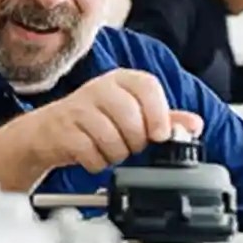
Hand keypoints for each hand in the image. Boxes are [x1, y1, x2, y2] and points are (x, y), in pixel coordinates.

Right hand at [38, 69, 203, 172]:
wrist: (48, 132)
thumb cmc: (93, 121)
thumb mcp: (132, 115)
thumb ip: (164, 119)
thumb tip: (194, 124)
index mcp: (121, 80)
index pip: (146, 87)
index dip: (158, 113)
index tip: (159, 134)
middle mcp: (99, 88)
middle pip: (131, 117)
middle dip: (135, 141)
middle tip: (128, 144)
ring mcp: (79, 108)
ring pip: (112, 139)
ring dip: (115, 154)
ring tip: (109, 150)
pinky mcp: (63, 129)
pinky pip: (91, 153)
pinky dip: (97, 163)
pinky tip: (92, 155)